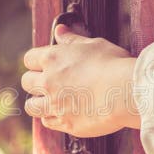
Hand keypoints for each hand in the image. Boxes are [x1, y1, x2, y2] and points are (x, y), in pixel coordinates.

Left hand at [22, 24, 139, 136]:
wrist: (126, 93)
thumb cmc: (114, 65)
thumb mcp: (94, 45)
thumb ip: (73, 39)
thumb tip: (60, 30)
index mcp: (53, 59)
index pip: (29, 59)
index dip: (36, 61)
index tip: (42, 64)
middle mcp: (49, 82)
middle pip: (26, 82)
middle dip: (34, 82)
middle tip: (46, 83)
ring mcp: (55, 105)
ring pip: (31, 106)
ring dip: (38, 103)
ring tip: (50, 101)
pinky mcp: (66, 123)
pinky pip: (48, 122)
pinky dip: (51, 118)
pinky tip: (61, 113)